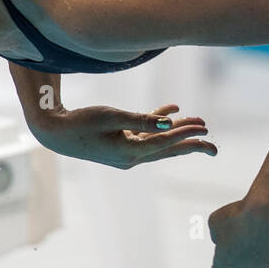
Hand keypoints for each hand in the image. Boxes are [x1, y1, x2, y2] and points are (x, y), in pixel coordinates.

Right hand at [30, 102, 215, 167]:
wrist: (53, 133)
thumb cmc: (79, 122)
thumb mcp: (110, 116)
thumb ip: (139, 119)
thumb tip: (167, 124)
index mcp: (129, 153)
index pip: (164, 143)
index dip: (186, 134)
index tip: (204, 126)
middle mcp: (131, 157)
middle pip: (168, 150)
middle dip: (192, 146)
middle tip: (215, 148)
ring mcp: (126, 152)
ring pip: (160, 143)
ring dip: (179, 133)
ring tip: (201, 124)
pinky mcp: (121, 144)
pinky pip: (146, 135)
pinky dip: (158, 124)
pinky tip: (172, 111)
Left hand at [208, 199, 268, 267]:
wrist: (266, 211)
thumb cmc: (237, 213)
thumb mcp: (216, 219)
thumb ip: (217, 233)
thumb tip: (226, 240)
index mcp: (224, 259)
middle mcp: (244, 267)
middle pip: (241, 264)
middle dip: (240, 250)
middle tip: (242, 229)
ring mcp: (264, 263)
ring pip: (261, 258)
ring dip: (260, 243)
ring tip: (259, 222)